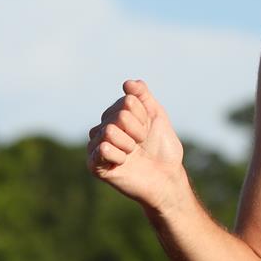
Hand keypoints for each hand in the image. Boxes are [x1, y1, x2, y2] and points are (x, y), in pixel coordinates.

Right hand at [89, 80, 188, 212]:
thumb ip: (143, 96)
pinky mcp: (94, 165)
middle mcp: (102, 128)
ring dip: (129, 144)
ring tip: (132, 154)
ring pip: (109, 131)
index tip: (148, 130)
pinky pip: (102, 149)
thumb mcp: (157, 116)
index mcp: (115, 115)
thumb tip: (128, 83)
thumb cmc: (162, 149)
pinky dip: (119, 156)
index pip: (127, 101)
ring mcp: (96, 146)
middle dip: (138, 130)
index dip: (144, 116)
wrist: (166, 178)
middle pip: (119, 116)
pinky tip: (123, 163)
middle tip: (141, 144)